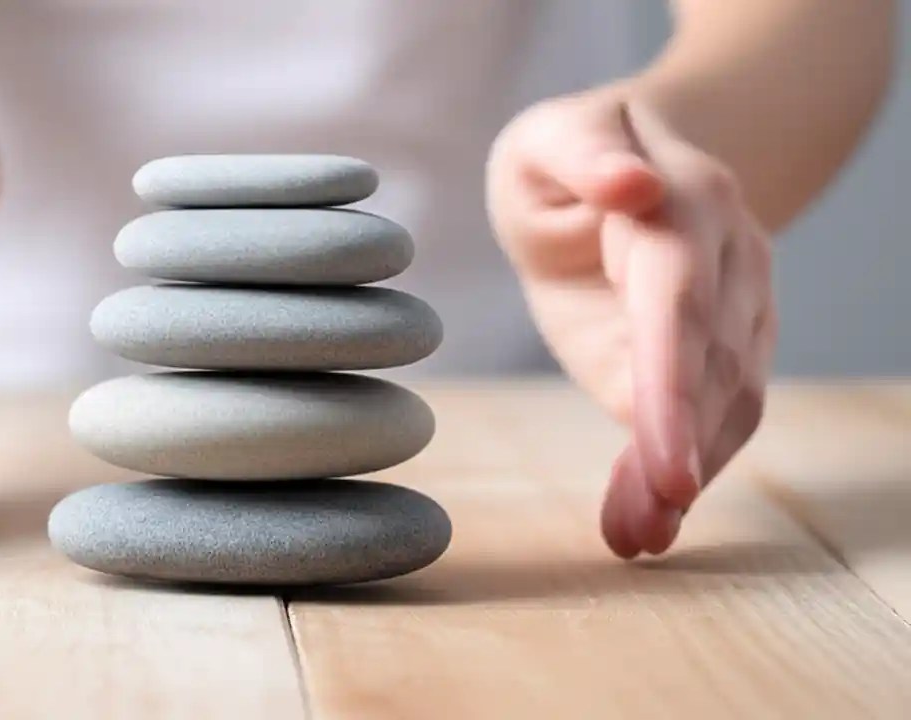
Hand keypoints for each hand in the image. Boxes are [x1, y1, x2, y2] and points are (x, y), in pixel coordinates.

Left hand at [486, 90, 775, 557]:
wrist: (630, 162)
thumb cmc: (572, 154)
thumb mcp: (552, 137)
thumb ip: (583, 157)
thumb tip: (634, 185)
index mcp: (686, 202)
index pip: (681, 304)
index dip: (675, 388)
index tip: (665, 469)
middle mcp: (732, 258)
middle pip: (714, 367)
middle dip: (679, 454)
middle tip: (638, 529)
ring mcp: (742, 303)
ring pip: (729, 402)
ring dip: (684, 477)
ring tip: (634, 535)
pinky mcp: (726, 346)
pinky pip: (717, 413)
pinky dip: (684, 468)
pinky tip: (646, 515)